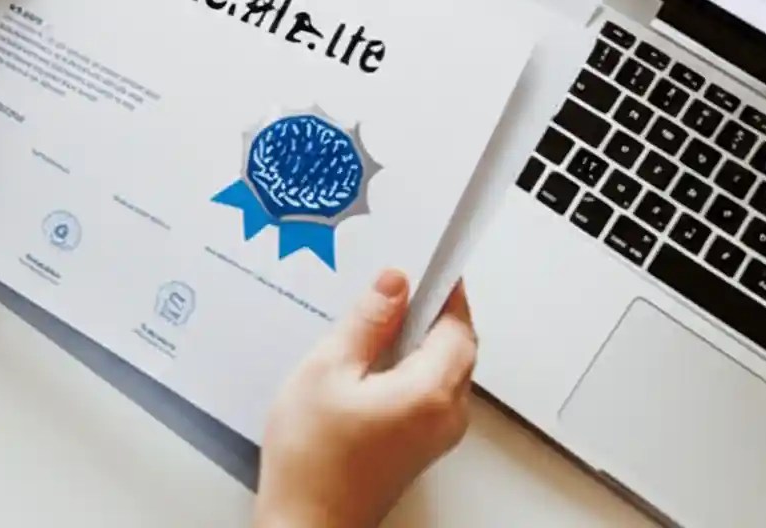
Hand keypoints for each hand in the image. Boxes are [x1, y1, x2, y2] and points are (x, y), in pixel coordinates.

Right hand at [255, 271, 476, 527]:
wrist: (306, 525)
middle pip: (459, 347)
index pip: (458, 325)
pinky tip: (374, 362)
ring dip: (422, 340)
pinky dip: (413, 367)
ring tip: (378, 322)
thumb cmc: (311, 462)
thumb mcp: (327, 370)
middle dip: (434, 312)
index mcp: (431, 392)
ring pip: (446, 370)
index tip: (431, 263)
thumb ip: (366, 322)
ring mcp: (436, 435)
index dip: (447, 289)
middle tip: (398, 287)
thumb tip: (392, 286)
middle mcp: (445, 416)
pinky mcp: (420, 446)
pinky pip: (431, 392)